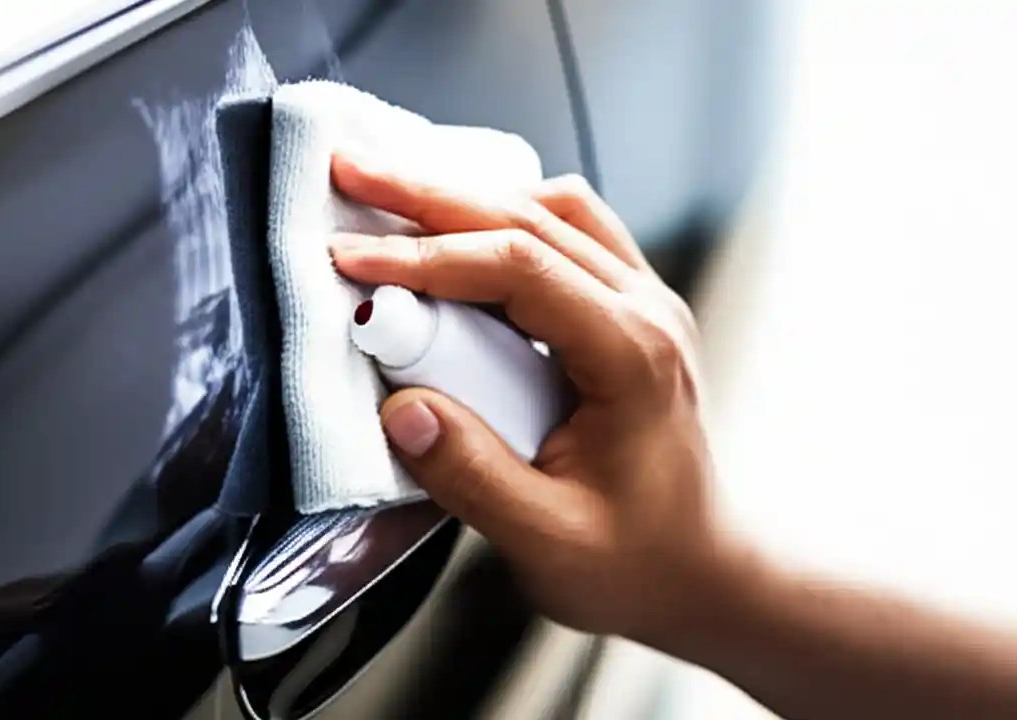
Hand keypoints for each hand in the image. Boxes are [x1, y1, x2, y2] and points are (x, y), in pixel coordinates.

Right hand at [329, 153, 740, 641]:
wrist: (701, 573)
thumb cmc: (637, 565)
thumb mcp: (549, 541)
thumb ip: (472, 475)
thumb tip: (401, 410)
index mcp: (633, 357)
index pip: (520, 270)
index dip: (428, 256)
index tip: (352, 257)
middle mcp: (646, 311)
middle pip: (531, 216)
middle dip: (430, 192)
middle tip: (352, 168)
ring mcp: (642, 304)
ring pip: (552, 210)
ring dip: (467, 195)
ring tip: (391, 190)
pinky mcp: (624, 313)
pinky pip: (566, 232)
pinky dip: (501, 217)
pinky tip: (455, 229)